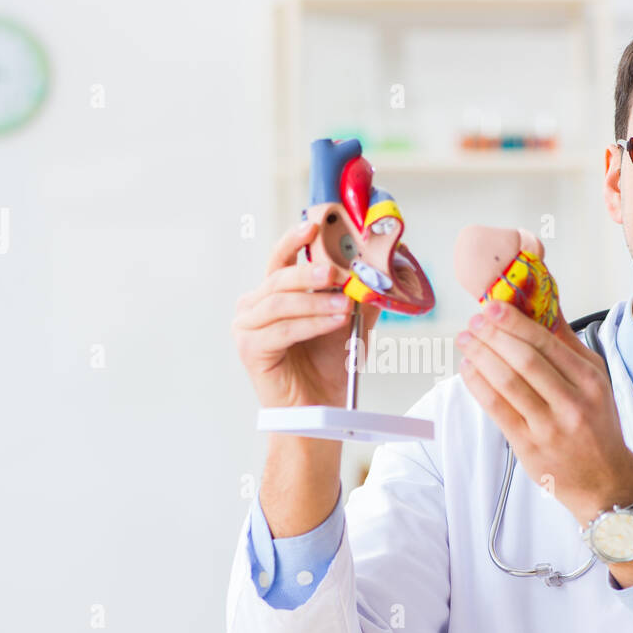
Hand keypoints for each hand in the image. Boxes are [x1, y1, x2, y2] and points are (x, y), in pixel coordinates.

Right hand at [233, 221, 381, 409]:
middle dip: (311, 270)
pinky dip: (311, 322)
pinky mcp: (249, 349)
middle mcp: (253, 306)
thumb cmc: (329, 366)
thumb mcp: (351, 321)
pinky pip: (282, 329)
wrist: (320, 410)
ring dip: (316, 300)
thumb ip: (360, 293)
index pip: (281, 257)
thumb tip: (386, 262)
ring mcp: (247, 327)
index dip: (296, 238)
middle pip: (279, 275)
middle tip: (338, 271)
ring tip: (345, 303)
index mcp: (272, 293)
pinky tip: (335, 320)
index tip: (315, 222)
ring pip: (281, 302)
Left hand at [456, 299, 632, 527]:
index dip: (514, 322)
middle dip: (493, 335)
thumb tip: (544, 304)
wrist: (604, 481)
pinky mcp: (529, 446)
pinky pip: (497, 409)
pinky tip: (468, 369)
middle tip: (473, 321)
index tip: (492, 306)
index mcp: (591, 381)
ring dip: (481, 356)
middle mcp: (573, 403)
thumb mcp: (595, 380)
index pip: (547, 343)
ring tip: (465, 341)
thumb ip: (568, 343)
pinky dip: (478, 384)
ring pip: (507, 383)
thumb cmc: (597, 424)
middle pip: (524, 360)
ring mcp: (550, 427)